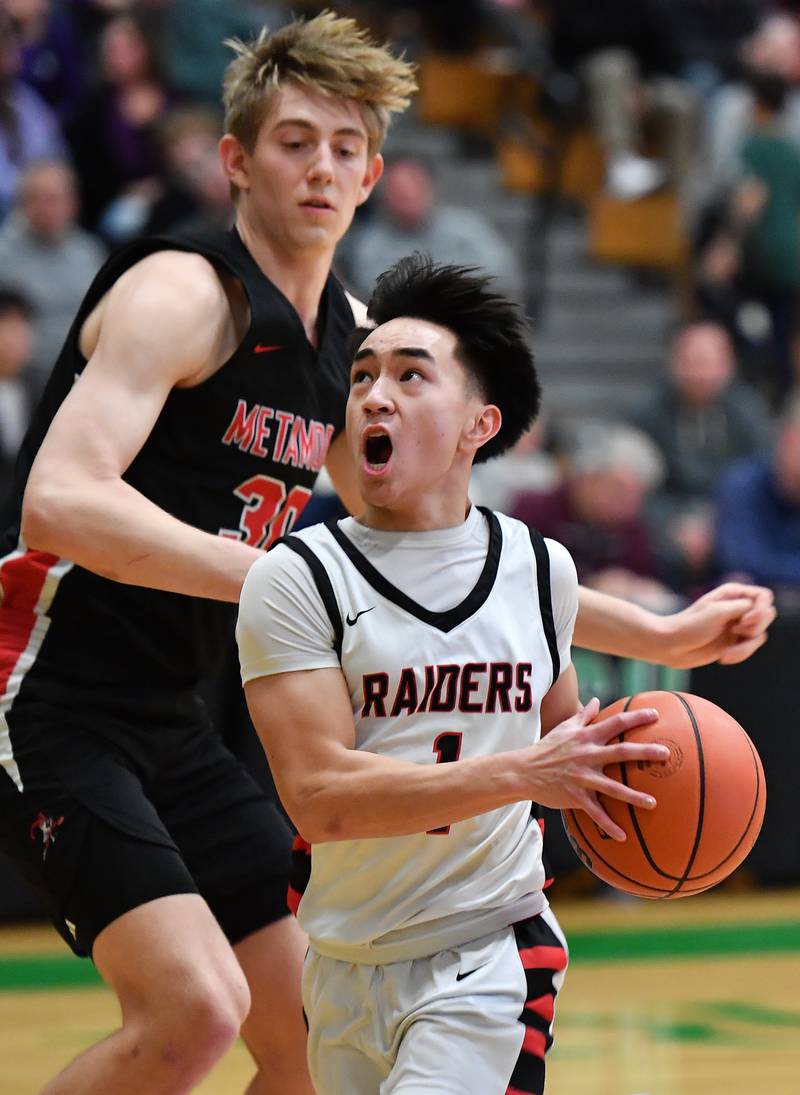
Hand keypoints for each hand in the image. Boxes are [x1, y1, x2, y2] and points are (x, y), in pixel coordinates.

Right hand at [526, 699, 667, 840]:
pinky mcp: (576, 797)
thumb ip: (584, 715)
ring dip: (634, 796)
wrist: (524, 771)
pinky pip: (595, 813)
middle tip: (666, 754)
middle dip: (644, 752)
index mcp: (586, 737)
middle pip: (621, 753)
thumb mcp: (564, 727)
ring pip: (612, 788)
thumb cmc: (547, 748)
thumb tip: (597, 700)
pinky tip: (623, 836)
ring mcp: (582, 777)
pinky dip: (608, 826)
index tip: (656, 715)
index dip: (636, 718)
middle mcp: (587, 755)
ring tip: (653, 803)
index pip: (615, 723)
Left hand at [659, 583, 775, 667]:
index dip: (760, 609)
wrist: (670, 646)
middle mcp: (737, 608)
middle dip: (755, 628)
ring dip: (746, 647)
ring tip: (726, 652)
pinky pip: (750, 648)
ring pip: (760, 635)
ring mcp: (736, 626)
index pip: (764, 596)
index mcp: (732, 594)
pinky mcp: (732, 642)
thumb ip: (744, 607)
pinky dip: (741, 655)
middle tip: (736, 632)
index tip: (744, 620)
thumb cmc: (690, 626)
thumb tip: (761, 611)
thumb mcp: (718, 611)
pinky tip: (723, 657)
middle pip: (767, 616)